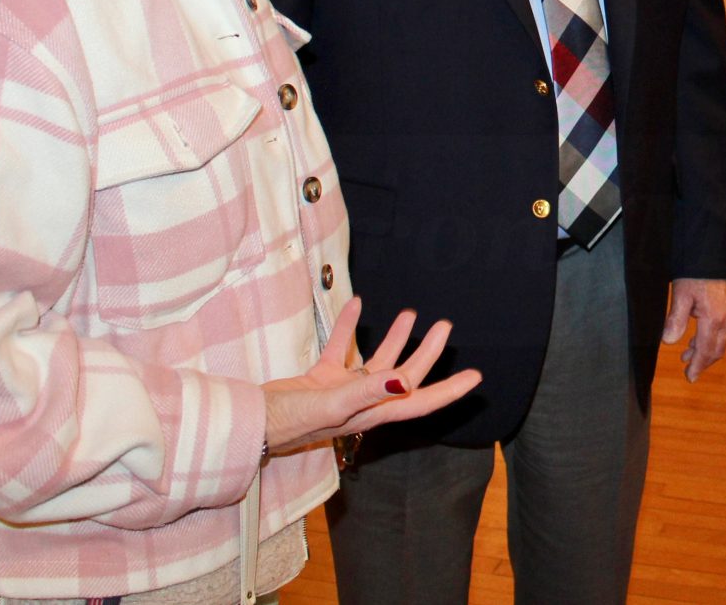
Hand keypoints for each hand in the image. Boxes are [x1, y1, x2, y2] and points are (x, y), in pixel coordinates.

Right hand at [261, 297, 480, 455]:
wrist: (249, 421)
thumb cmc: (290, 420)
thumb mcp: (332, 404)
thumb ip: (368, 391)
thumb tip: (405, 381)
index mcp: (372, 413)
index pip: (419, 401)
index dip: (449, 390)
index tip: (476, 377)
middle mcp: (362, 403)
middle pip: (404, 377)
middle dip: (427, 353)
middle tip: (446, 326)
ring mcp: (340, 391)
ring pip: (376, 362)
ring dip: (394, 338)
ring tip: (410, 313)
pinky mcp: (319, 379)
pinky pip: (340, 349)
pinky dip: (348, 328)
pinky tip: (356, 304)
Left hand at [662, 277, 725, 381]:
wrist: (713, 252)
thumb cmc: (695, 272)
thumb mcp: (681, 295)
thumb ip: (676, 320)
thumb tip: (668, 342)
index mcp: (713, 319)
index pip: (706, 351)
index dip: (698, 366)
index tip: (690, 378)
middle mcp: (725, 319)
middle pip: (716, 349)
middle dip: (703, 363)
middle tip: (689, 373)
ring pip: (719, 340)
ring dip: (704, 351)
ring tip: (686, 356)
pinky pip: (720, 330)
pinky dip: (708, 339)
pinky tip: (695, 339)